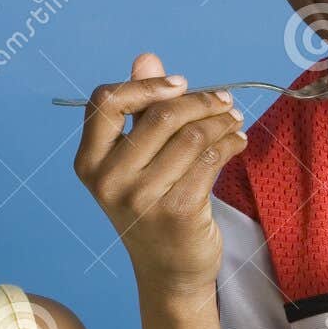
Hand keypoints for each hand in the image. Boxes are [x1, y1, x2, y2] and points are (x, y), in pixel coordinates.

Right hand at [71, 52, 245, 294]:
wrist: (169, 270)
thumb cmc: (153, 207)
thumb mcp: (137, 160)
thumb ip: (139, 109)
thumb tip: (146, 57)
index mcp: (90, 162)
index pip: (106, 101)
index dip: (146, 85)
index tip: (179, 84)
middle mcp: (109, 180)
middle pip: (161, 114)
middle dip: (201, 100)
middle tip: (224, 100)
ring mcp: (142, 198)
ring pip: (192, 135)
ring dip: (221, 121)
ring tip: (233, 121)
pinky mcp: (177, 211)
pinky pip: (211, 159)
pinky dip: (231, 143)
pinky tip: (238, 141)